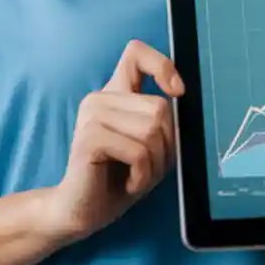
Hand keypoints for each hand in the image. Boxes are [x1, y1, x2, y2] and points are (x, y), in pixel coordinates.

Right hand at [41, 40, 184, 243]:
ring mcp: (92, 115)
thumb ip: (162, 121)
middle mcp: (100, 98)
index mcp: (115, 93)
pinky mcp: (90, 138)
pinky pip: (138, 152)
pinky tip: (128, 184)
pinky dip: (142, 175)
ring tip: (137, 176)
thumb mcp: (151, 145)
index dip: (162, 66)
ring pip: (152, 131)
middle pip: (160, 107)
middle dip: (166, 145)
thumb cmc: (122, 177)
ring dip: (154, 164)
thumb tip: (178, 99)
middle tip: (147, 166)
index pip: (136, 53)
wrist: (85, 210)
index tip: (177, 92)